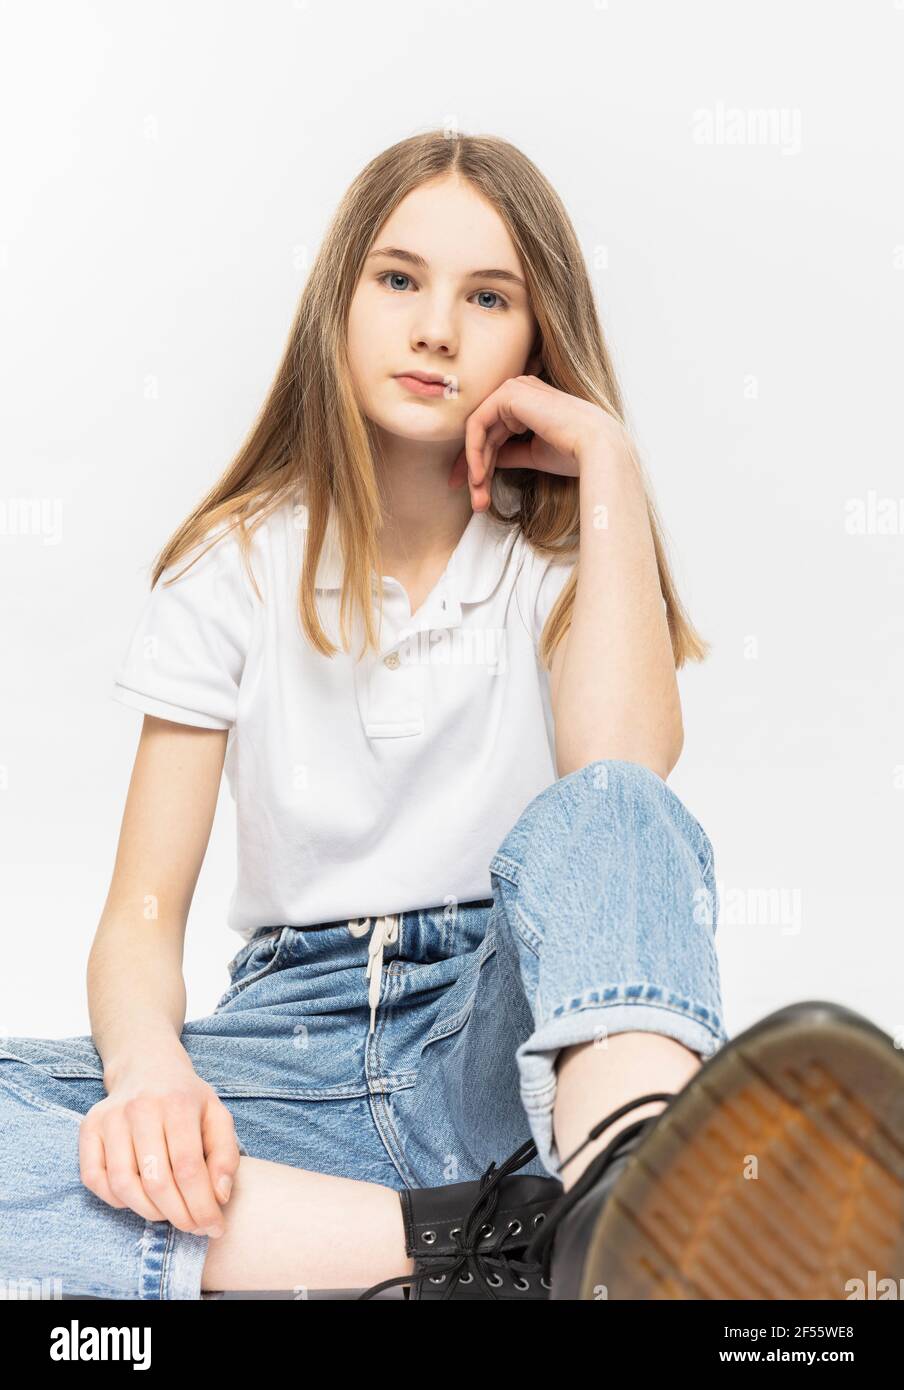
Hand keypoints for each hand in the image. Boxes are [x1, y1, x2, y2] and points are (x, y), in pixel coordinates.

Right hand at [79, 1057, 240, 1236]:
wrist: (147, 1066)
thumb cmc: (186, 1098)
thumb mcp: (217, 1115)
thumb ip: (226, 1155)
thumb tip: (219, 1197)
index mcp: (178, 1103)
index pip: (189, 1168)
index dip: (202, 1205)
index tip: (214, 1227)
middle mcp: (140, 1108)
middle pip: (157, 1181)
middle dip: (179, 1215)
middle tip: (193, 1227)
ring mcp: (110, 1118)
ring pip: (124, 1185)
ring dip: (149, 1212)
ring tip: (169, 1213)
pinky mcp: (88, 1128)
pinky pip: (95, 1179)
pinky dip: (117, 1199)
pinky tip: (138, 1197)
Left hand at [447, 374, 632, 510]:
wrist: (596, 447)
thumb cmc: (575, 452)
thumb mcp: (534, 454)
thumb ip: (510, 453)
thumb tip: (488, 463)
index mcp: (529, 400)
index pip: (496, 433)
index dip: (482, 463)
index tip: (476, 491)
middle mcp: (520, 389)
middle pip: (485, 434)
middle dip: (477, 470)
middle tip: (476, 501)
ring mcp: (514, 388)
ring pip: (478, 432)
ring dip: (475, 467)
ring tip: (479, 496)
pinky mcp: (508, 394)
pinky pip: (477, 425)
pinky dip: (474, 452)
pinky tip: (479, 476)